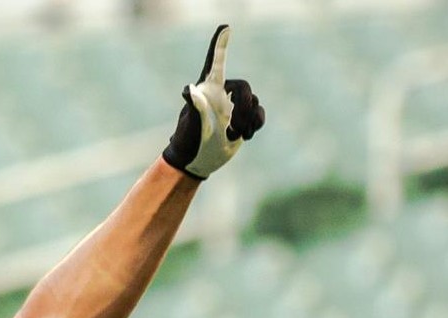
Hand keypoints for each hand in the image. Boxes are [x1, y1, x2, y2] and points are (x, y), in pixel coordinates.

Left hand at [162, 25, 264, 178]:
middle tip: (234, 128)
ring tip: (233, 136)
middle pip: (245, 88)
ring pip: (254, 102)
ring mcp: (233, 106)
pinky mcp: (243, 119)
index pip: (215, 63)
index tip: (225, 27)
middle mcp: (222, 94)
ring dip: (249, 120)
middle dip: (244, 107)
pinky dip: (257, 123)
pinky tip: (247, 135)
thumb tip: (187, 90)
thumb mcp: (190, 124)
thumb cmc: (187, 141)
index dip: (220, 46)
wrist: (195, 160)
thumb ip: (193, 106)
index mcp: (208, 90)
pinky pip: (260, 113)